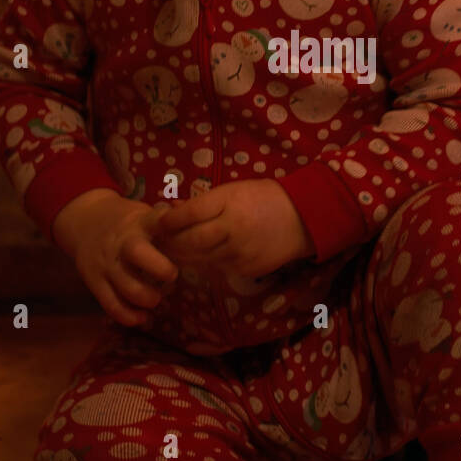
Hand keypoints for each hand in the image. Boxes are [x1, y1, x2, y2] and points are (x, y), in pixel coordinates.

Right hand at [53, 190, 177, 327]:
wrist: (84, 220)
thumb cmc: (126, 223)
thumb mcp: (144, 215)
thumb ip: (169, 224)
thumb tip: (200, 228)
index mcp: (139, 223)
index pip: (157, 221)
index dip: (173, 229)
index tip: (187, 241)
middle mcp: (121, 242)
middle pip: (138, 252)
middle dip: (161, 269)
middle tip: (172, 275)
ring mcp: (107, 264)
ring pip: (127, 287)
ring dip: (148, 298)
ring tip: (156, 298)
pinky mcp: (95, 282)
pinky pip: (112, 305)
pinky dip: (130, 316)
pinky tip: (142, 317)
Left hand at [152, 180, 314, 280]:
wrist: (302, 218)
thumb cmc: (264, 198)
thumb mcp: (233, 190)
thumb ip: (205, 203)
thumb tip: (173, 213)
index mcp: (229, 203)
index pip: (189, 214)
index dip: (169, 221)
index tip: (158, 223)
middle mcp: (233, 229)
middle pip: (190, 241)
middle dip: (172, 243)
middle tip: (159, 242)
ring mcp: (239, 252)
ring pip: (201, 259)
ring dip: (185, 255)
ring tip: (175, 250)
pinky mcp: (245, 269)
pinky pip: (218, 267)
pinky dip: (206, 262)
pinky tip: (203, 256)